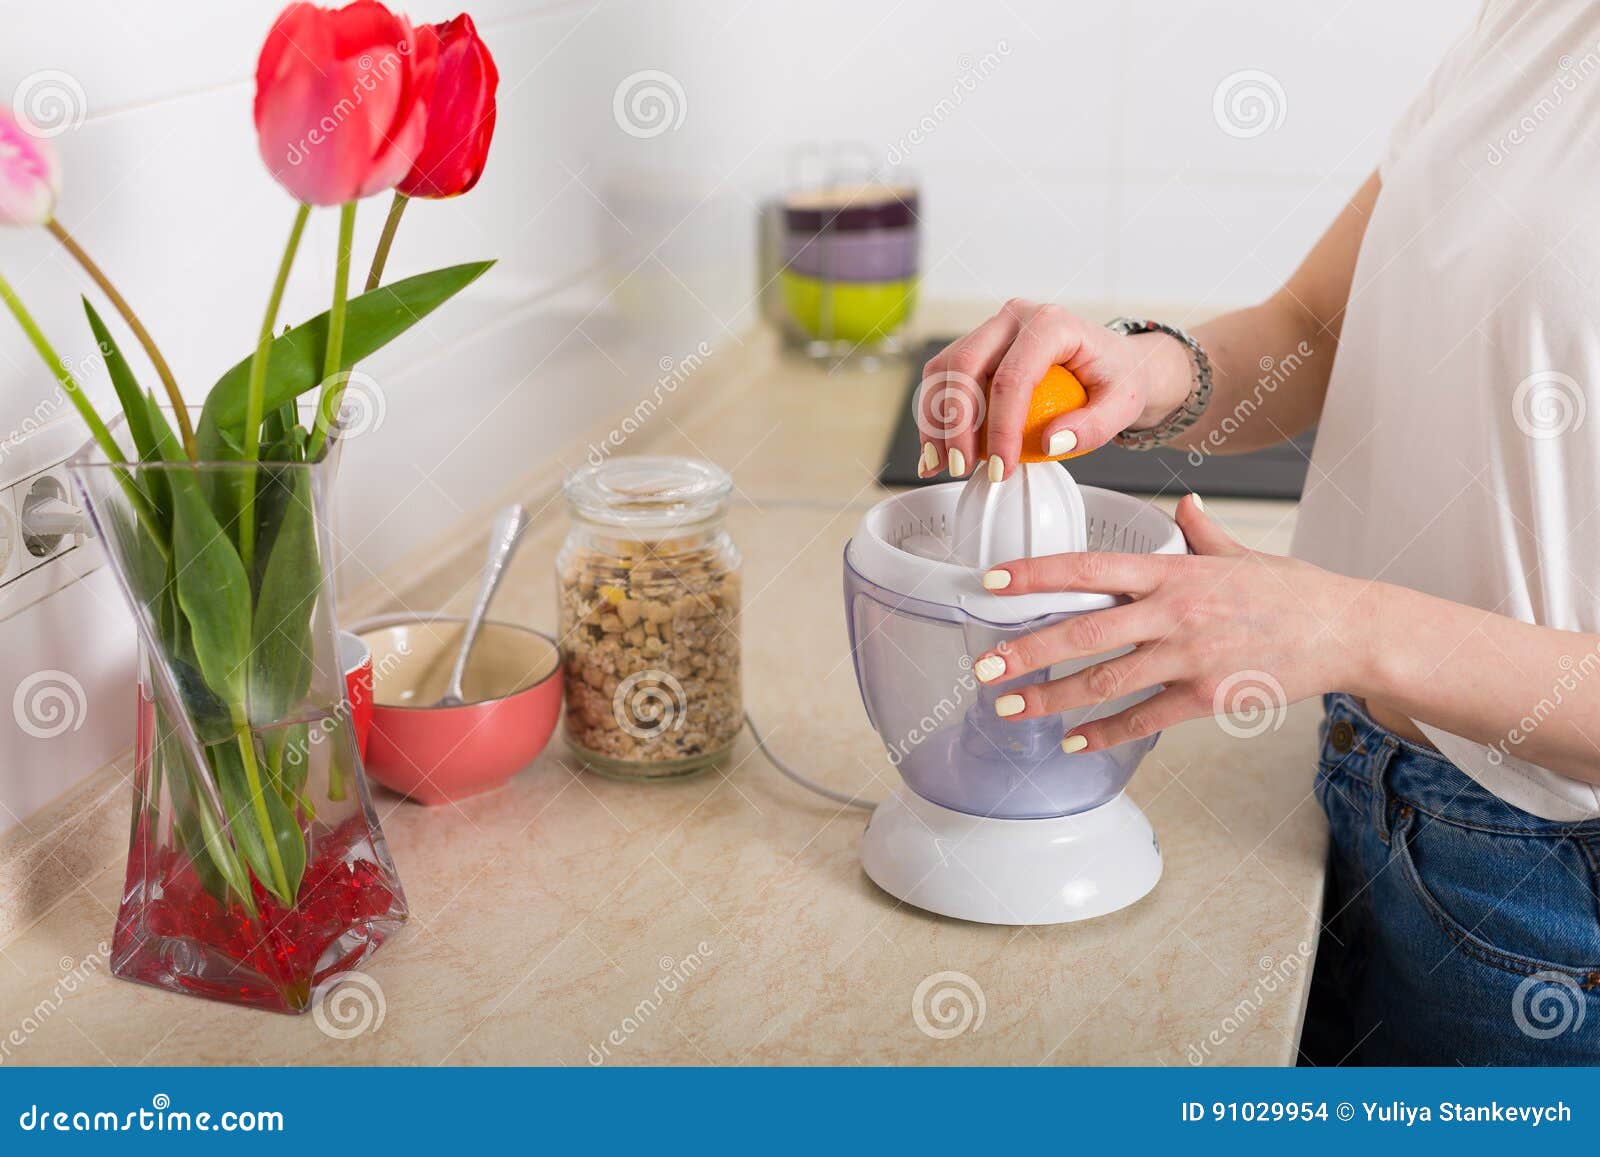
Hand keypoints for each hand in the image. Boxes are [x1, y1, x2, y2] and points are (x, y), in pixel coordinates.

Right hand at [915, 299, 1192, 478]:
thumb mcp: (1123, 406)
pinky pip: (944, 378)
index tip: (1001, 467)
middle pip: (965, 365)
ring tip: (939, 464)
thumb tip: (1049, 441)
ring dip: (935, 420)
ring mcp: (991, 330)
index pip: (1013, 376)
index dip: (1000, 427)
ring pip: (945, 370)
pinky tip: (936, 452)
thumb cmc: (1117, 379)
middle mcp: (1015, 318)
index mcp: (1052, 324)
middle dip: (956, 423)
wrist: (1112, 362)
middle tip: (961, 467)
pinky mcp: (977, 348)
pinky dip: (934, 415)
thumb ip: (1093, 426)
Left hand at [972, 496, 1373, 750]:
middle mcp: (1173, 611)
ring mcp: (1189, 656)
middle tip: (983, 667)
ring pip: (1105, 681)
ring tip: (1011, 710)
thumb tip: (1185, 507)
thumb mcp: (1243, 553)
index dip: (1035, 575)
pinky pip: (1144, 719)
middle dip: (1027, 651)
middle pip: (1083, 632)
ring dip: (1051, 699)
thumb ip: (1203, 533)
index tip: (992, 582)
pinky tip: (1074, 742)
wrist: (1347, 631)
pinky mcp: (1208, 696)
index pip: (1088, 568)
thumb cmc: (1294, 593)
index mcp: (1173, 571)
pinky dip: (1106, 734)